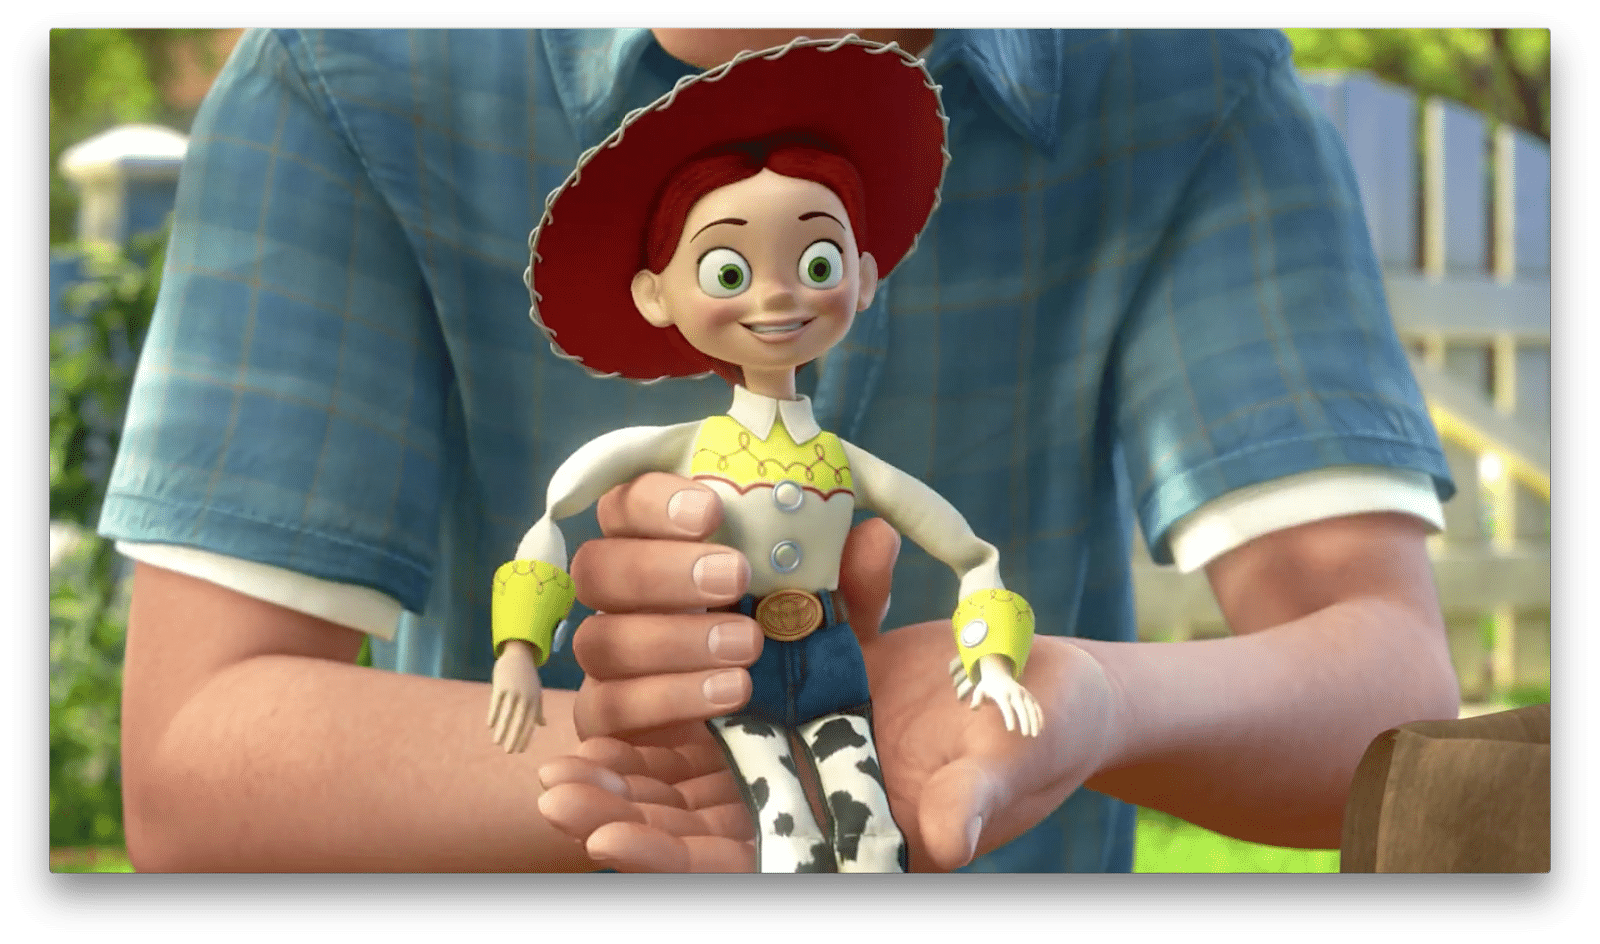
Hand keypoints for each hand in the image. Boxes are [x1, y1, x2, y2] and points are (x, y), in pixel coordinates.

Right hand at [488, 639, 544, 752]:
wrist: (519, 655)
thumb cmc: (528, 677)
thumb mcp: (536, 692)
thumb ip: (538, 709)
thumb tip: (543, 725)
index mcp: (534, 700)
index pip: (530, 722)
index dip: (525, 737)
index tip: (519, 750)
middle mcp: (525, 697)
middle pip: (519, 721)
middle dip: (514, 737)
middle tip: (509, 752)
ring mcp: (513, 691)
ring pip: (507, 714)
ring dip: (502, 729)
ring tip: (497, 743)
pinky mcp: (500, 685)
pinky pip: (496, 702)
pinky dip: (493, 714)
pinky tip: (489, 725)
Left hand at [538, 493, 1121, 870]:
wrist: (1056, 686)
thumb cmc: (1049, 736)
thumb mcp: (1013, 767)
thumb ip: (975, 803)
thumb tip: (945, 842)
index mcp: (858, 839)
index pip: (753, 862)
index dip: (680, 856)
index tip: (607, 837)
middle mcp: (817, 799)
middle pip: (706, 818)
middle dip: (630, 808)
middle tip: (553, 790)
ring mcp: (806, 742)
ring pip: (703, 761)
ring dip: (636, 752)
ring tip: (560, 745)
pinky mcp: (807, 686)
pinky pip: (739, 683)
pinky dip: (692, 669)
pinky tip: (635, 653)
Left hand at [952, 654, 1044, 737]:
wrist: (998, 674)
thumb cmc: (987, 687)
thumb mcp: (979, 691)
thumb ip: (977, 699)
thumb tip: (973, 708)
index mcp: (1002, 693)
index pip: (1006, 707)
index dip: (1009, 718)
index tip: (1011, 730)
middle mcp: (1015, 692)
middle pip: (1022, 707)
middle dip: (1025, 721)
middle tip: (1025, 735)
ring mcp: (1024, 693)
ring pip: (1032, 707)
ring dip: (1035, 720)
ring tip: (1035, 735)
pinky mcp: (1029, 696)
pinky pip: (1036, 707)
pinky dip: (1039, 717)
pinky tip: (1040, 729)